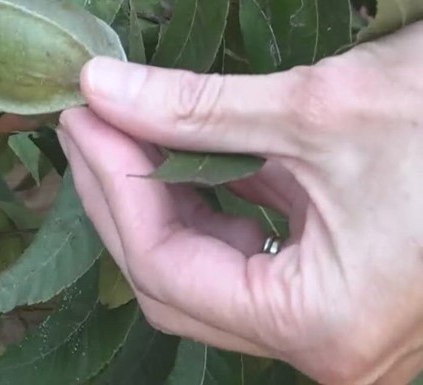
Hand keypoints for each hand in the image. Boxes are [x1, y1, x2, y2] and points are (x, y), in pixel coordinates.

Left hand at [57, 23, 422, 384]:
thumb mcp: (320, 108)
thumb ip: (195, 108)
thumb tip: (100, 86)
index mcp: (325, 326)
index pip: (165, 271)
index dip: (110, 187)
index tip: (81, 114)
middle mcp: (333, 347)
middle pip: (178, 283)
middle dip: (122, 197)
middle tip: (89, 118)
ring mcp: (344, 324)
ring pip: (212, 274)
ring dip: (162, 199)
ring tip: (123, 124)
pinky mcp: (352, 287)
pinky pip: (258, 257)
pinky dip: (215, 202)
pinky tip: (185, 144)